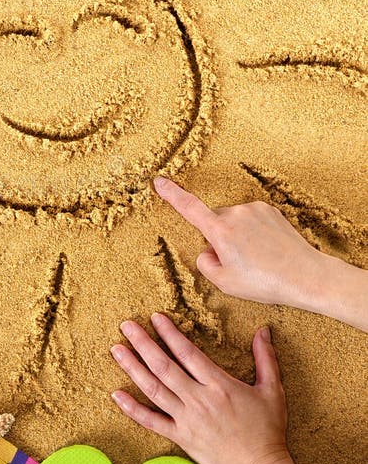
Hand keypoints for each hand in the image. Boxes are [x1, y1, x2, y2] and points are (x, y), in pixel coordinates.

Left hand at [111, 314, 289, 463]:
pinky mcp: (180, 438)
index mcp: (219, 385)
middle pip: (164, 366)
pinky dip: (133, 409)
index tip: (155, 317)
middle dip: (143, 343)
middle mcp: (198, 400)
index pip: (187, 353)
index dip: (170, 334)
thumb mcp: (273, 390)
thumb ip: (265, 358)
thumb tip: (263, 330)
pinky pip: (151, 422)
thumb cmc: (268, 430)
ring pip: (153, 389)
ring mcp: (186, 420)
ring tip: (116, 350)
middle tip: (126, 326)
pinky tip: (117, 395)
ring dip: (132, 368)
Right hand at [153, 176, 324, 307]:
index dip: (171, 194)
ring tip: (257, 260)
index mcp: (220, 230)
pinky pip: (251, 219)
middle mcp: (236, 213)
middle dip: (218, 238)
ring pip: (234, 221)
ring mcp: (255, 209)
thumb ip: (206, 264)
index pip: (188, 207)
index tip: (158, 181)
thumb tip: (208, 251)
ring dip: (237, 236)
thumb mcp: (224, 282)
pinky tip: (267, 250)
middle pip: (214, 222)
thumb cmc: (264, 282)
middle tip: (237, 264)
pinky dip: (253, 233)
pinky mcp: (270, 210)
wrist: (306, 276)